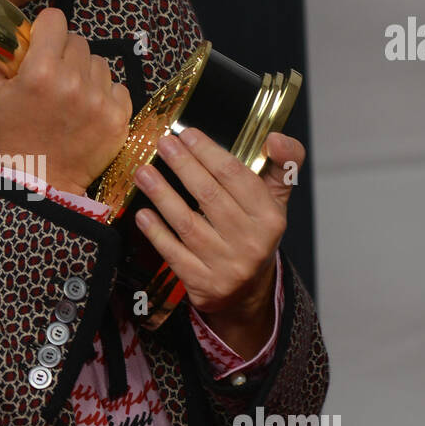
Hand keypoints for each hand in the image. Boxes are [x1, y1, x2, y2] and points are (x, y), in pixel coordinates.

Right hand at [0, 7, 133, 193]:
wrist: (39, 183)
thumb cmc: (9, 136)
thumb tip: (13, 34)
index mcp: (41, 70)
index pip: (55, 18)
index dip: (45, 30)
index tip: (40, 45)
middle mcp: (74, 80)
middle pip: (78, 40)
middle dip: (64, 53)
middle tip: (52, 78)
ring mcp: (100, 99)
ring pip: (99, 63)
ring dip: (85, 74)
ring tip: (70, 98)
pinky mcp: (118, 117)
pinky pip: (117, 86)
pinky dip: (103, 95)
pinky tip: (86, 111)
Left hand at [132, 128, 302, 320]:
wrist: (247, 291)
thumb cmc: (255, 233)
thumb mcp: (275, 200)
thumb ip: (282, 164)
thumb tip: (276, 137)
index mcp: (269, 217)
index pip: (236, 177)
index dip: (208, 152)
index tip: (187, 134)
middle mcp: (250, 242)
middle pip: (209, 196)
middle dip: (182, 166)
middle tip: (162, 144)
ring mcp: (225, 266)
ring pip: (187, 223)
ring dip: (162, 195)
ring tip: (143, 172)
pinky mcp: (202, 283)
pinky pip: (174, 254)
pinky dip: (156, 233)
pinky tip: (142, 213)